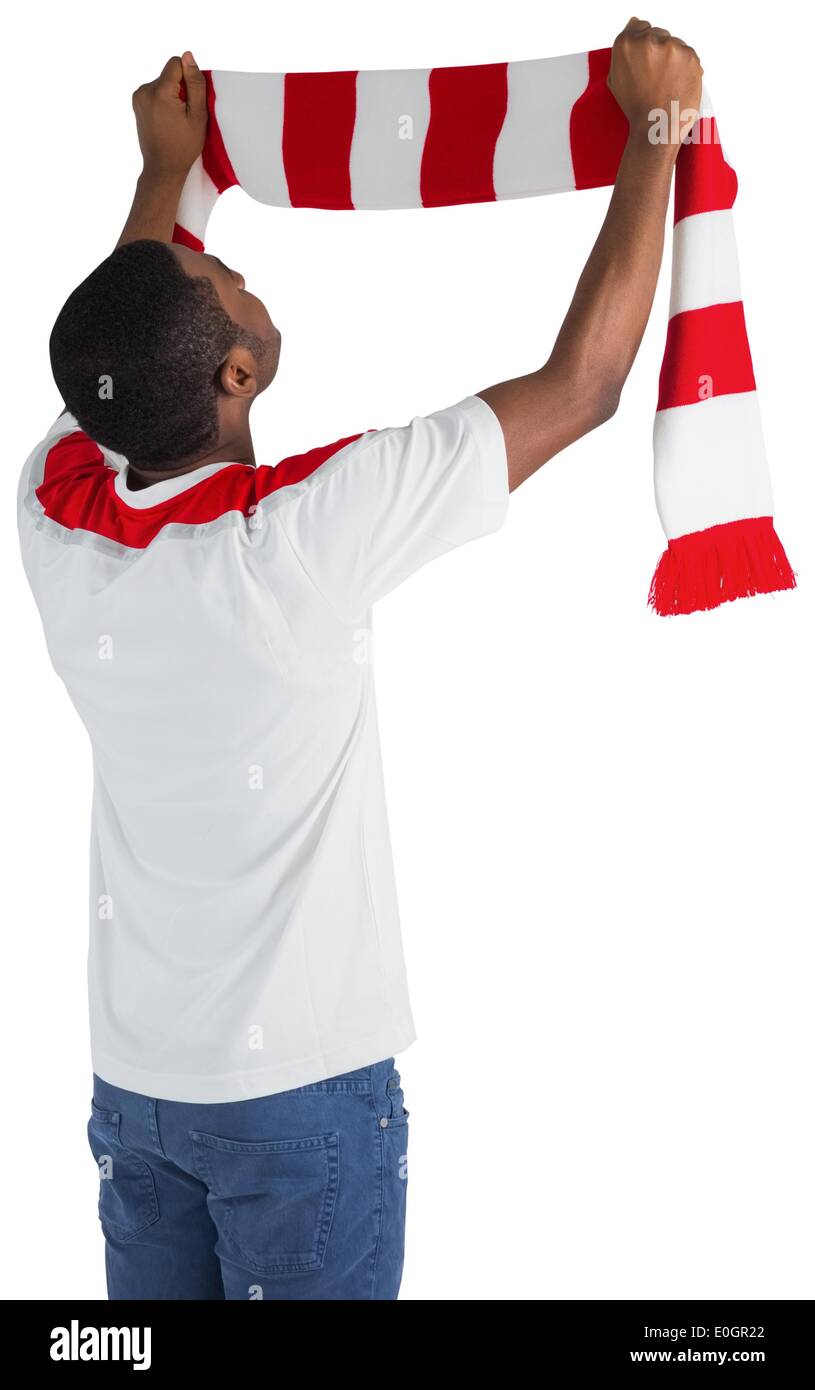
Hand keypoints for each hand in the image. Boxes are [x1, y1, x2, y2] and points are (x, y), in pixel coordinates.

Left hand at [132, 52, 206, 180]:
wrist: (162, 168)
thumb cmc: (184, 146)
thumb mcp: (198, 116)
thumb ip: (195, 83)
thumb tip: (187, 55)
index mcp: (159, 92)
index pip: (176, 63)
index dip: (188, 79)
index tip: (189, 101)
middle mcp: (144, 90)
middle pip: (169, 73)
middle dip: (180, 88)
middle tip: (183, 115)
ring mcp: (138, 96)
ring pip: (163, 82)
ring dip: (172, 95)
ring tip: (174, 119)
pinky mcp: (137, 102)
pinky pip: (155, 91)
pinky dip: (163, 100)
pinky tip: (166, 119)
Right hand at [608, 17, 702, 149]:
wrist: (657, 128)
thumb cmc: (637, 108)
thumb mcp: (616, 78)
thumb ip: (624, 50)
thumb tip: (634, 23)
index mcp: (626, 44)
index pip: (639, 26)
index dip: (643, 45)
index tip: (645, 60)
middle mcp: (648, 41)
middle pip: (658, 34)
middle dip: (658, 51)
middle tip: (656, 78)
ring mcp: (671, 47)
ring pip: (675, 44)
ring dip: (673, 60)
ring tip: (667, 84)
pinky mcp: (690, 55)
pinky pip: (689, 55)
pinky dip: (686, 68)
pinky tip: (677, 84)